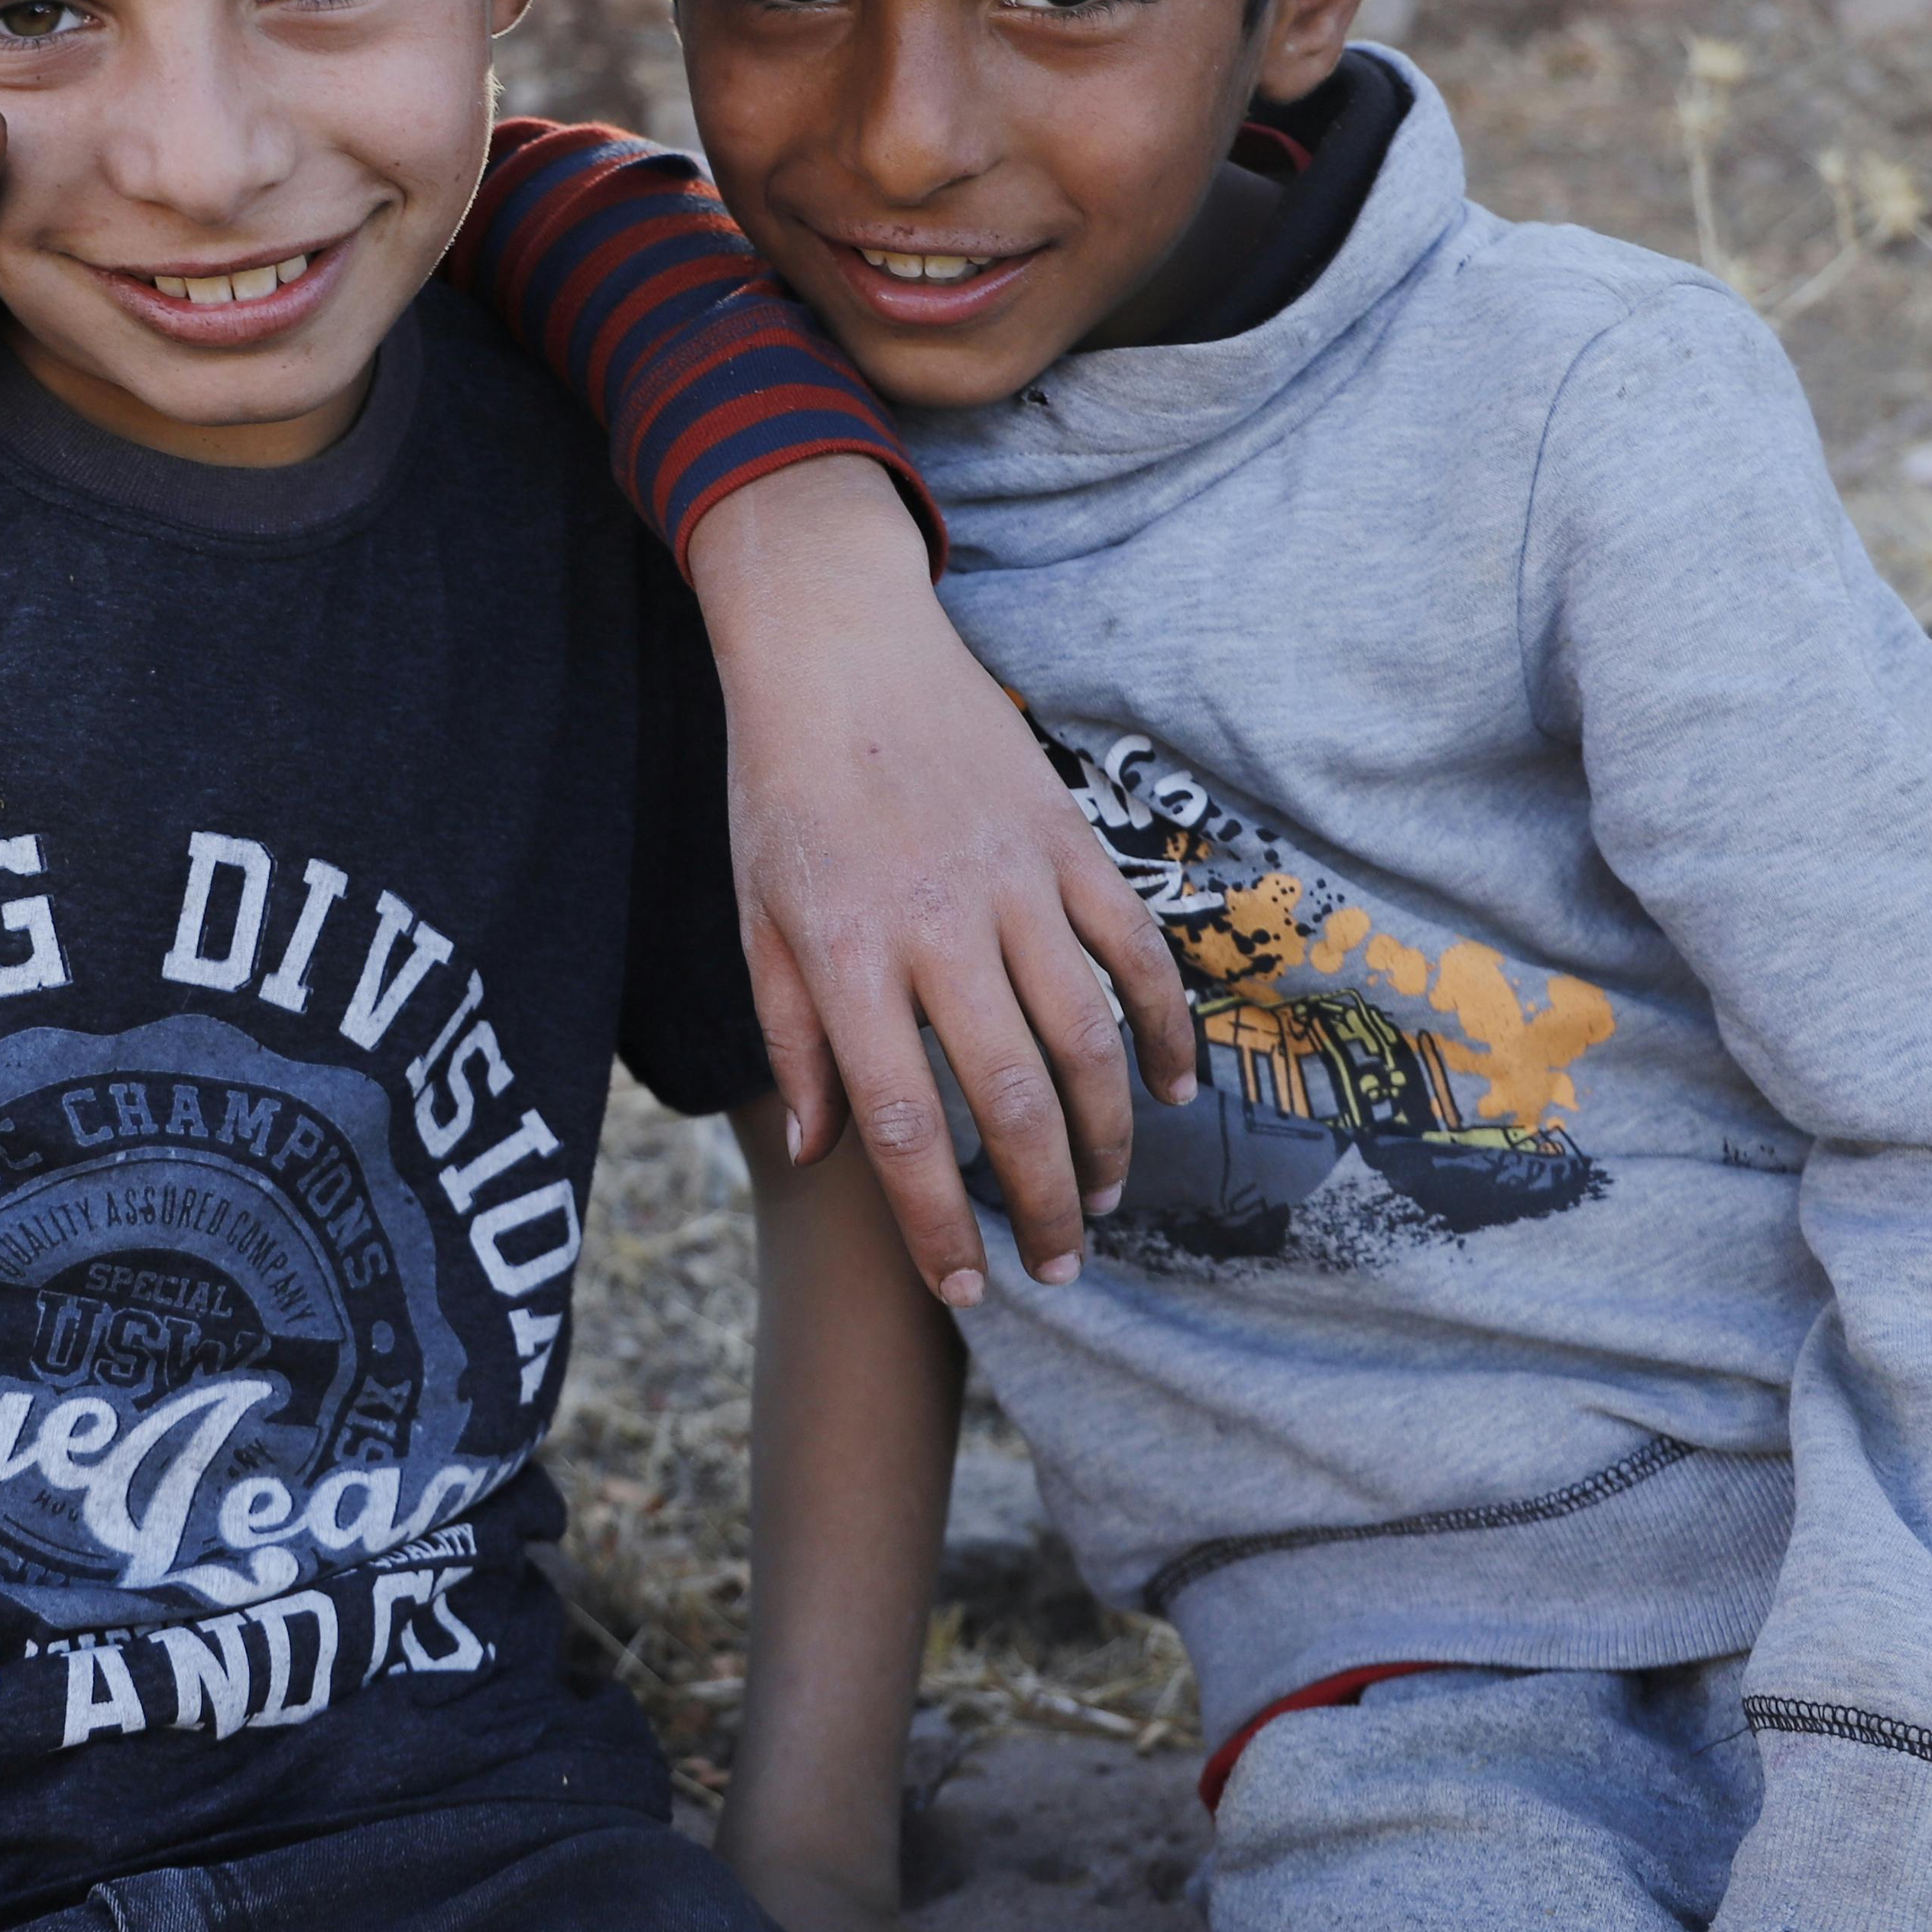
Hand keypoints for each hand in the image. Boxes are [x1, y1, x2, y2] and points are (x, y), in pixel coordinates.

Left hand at [686, 454, 1195, 1303]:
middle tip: (1061, 1266)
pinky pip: (1136, 951)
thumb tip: (823, 1153)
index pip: (900, 1125)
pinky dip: (1166, 1028)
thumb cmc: (779, 783)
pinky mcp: (1068, 840)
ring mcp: (1013, 881)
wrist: (837, 642)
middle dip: (1043, 1203)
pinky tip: (1177, 1091)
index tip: (965, 1289)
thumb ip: (793, 1035)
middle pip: (1010, 1099)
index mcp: (844, 954)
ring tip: (1106, 1195)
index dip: (937, 1223)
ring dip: (1110, 1135)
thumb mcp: (754, 911)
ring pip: (1088, 1039)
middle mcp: (935, 926)